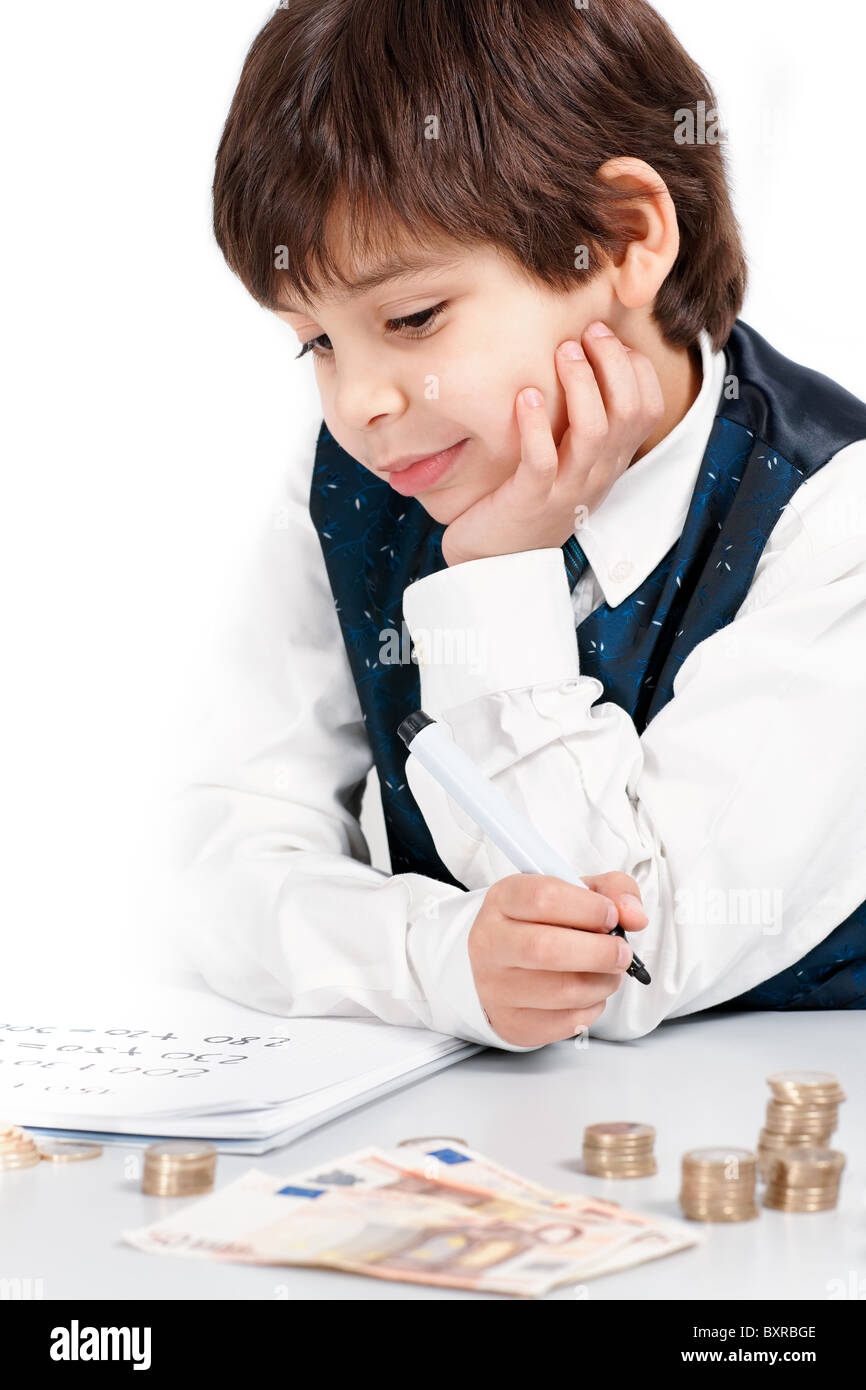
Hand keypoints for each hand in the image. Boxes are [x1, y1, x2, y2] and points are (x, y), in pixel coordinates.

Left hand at [441, 321, 664, 566]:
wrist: (495, 563)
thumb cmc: (527, 502)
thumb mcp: (567, 463)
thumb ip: (580, 425)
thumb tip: (582, 360)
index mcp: (610, 462)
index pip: (648, 408)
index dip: (635, 366)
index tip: (605, 338)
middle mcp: (597, 474)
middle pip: (629, 411)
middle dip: (613, 362)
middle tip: (585, 334)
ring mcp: (567, 488)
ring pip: (594, 430)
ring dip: (581, 383)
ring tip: (562, 352)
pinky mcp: (531, 499)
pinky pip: (542, 459)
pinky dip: (536, 424)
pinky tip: (526, 396)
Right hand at [467, 871, 648, 1046]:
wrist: (504, 963)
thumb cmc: (544, 923)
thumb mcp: (575, 891)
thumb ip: (612, 891)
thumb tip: (634, 916)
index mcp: (504, 900)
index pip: (543, 898)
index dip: (588, 907)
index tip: (611, 916)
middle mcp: (490, 942)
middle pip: (546, 949)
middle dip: (600, 952)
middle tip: (623, 953)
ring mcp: (496, 987)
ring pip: (563, 991)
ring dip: (603, 982)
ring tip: (609, 972)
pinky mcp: (512, 1023)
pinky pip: (567, 1021)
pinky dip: (593, 1006)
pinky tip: (589, 991)